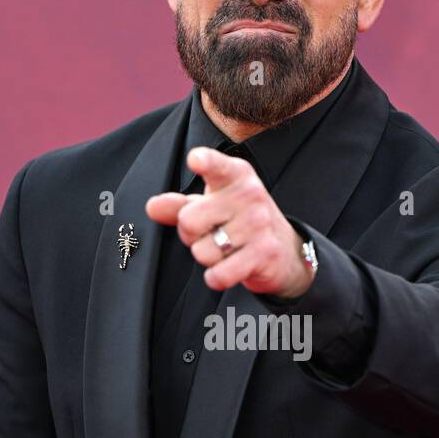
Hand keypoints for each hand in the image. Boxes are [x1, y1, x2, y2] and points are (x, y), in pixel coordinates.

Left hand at [145, 146, 313, 298]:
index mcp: (235, 175)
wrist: (285, 250)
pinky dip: (216, 277)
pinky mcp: (264, 252)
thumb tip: (152, 207)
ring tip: (225, 250)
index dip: (204, 162)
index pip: (215, 165)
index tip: (196, 160)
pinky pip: (220, 273)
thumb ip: (179, 205)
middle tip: (210, 234)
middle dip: (190, 235)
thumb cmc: (239, 221)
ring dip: (207, 257)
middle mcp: (250, 194)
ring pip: (202, 251)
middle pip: (188, 220)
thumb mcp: (210, 205)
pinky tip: (227, 269)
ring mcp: (259, 223)